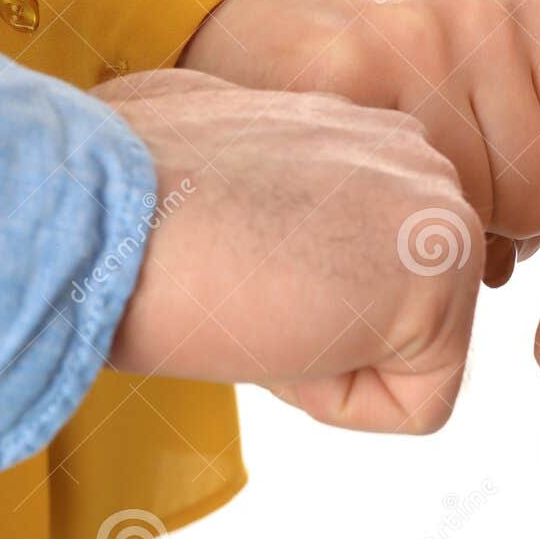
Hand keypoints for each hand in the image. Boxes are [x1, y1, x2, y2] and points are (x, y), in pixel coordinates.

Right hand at [96, 69, 483, 433]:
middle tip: (234, 281)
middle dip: (311, 333)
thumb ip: (272, 190)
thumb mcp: (208, 170)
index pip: (364, 279)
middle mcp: (416, 155)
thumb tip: (256, 222)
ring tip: (252, 296)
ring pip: (405, 362)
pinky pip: (418, 406)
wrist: (93, 212)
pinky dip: (338, 401)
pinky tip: (282, 325)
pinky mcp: (447, 270)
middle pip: (392, 321)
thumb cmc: (114, 201)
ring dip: (318, 362)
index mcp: (361, 132)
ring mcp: (441, 206)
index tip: (223, 261)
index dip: (282, 302)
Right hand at [181, 0, 539, 283]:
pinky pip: (407, 204)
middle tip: (427, 210)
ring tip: (388, 203)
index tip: (491, 196)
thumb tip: (533, 249)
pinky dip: (386, 230)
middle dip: (492, 229)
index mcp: (527, 10)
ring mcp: (417, 39)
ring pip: (481, 212)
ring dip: (437, 237)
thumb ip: (524, 133)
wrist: (235, 7)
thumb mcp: (465, 65)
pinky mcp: (349, 72)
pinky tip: (350, 201)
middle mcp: (483, 14)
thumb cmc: (368, 65)